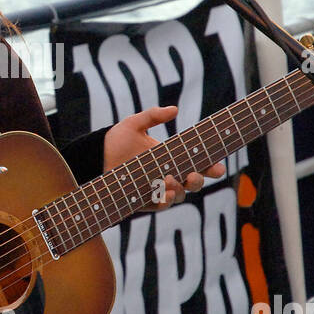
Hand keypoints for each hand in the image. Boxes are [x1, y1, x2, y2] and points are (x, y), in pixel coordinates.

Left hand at [103, 106, 227, 211]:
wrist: (95, 156)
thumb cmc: (116, 140)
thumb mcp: (134, 124)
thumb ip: (153, 116)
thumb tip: (174, 109)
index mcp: (173, 158)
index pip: (199, 165)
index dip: (211, 167)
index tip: (218, 166)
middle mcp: (169, 175)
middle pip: (193, 183)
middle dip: (199, 180)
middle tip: (196, 174)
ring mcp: (158, 189)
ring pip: (179, 195)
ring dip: (180, 189)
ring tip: (172, 179)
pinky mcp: (145, 200)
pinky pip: (160, 205)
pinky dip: (165, 200)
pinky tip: (164, 192)